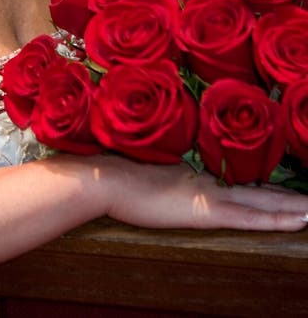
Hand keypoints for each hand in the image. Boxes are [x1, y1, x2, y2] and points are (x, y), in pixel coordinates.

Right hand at [101, 155, 307, 231]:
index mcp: (195, 173)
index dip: (268, 184)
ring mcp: (209, 194)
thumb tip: (169, 171)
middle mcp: (208, 181)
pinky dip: (275, 218)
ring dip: (292, 206)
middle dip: (288, 195)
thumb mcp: (144, 172)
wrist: (105, 178)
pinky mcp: (205, 211)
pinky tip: (297, 221)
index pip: (240, 180)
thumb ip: (163, 172)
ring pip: (262, 200)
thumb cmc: (115, 173)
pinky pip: (249, 216)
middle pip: (258, 188)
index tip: (289, 186)